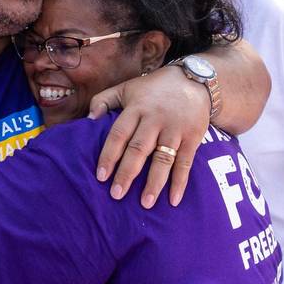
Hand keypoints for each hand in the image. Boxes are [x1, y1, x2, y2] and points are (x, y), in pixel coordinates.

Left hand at [87, 67, 209, 207]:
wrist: (195, 80)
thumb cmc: (153, 89)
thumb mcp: (127, 88)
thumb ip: (104, 100)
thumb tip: (88, 120)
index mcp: (136, 108)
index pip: (119, 134)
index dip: (109, 155)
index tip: (101, 176)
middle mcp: (155, 119)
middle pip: (139, 149)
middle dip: (127, 173)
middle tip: (116, 194)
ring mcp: (175, 129)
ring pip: (163, 158)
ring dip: (154, 182)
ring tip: (145, 203)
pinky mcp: (193, 137)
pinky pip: (186, 162)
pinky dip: (180, 182)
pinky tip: (173, 200)